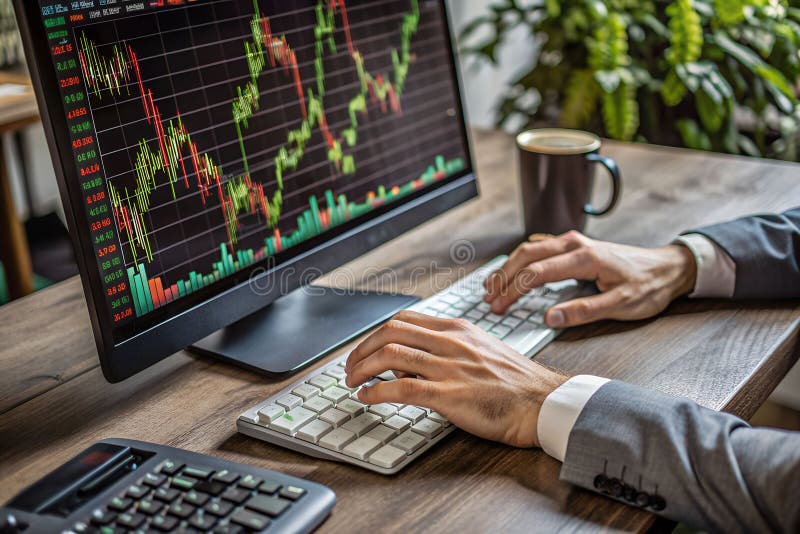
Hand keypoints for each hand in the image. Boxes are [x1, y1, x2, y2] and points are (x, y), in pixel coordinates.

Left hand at [344, 310, 567, 447]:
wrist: (543, 403)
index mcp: (458, 329)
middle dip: (361, 348)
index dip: (376, 333)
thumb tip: (406, 363)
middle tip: (349, 366)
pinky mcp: (450, 394)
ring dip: (361, 367)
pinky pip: (401, 387)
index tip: (364, 348)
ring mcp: (449, 367)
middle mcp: (451, 342)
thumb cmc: (515, 382)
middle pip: (390, 331)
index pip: (404, 320)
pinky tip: (366, 396)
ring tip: (352, 381)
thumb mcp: (480, 352)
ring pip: (390, 355)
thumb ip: (445, 351)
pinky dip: (375, 390)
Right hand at [483, 231, 696, 327]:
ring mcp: (573, 242)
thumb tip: (550, 318)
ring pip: (529, 249)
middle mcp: (574, 244)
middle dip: (504, 278)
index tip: (499, 307)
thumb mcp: (620, 305)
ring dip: (508, 267)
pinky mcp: (574, 245)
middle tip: (489, 300)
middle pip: (526, 256)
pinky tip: (513, 270)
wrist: (668, 268)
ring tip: (493, 287)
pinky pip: (540, 248)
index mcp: (583, 258)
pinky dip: (521, 260)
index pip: (536, 272)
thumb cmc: (647, 287)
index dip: (513, 290)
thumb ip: (583, 312)